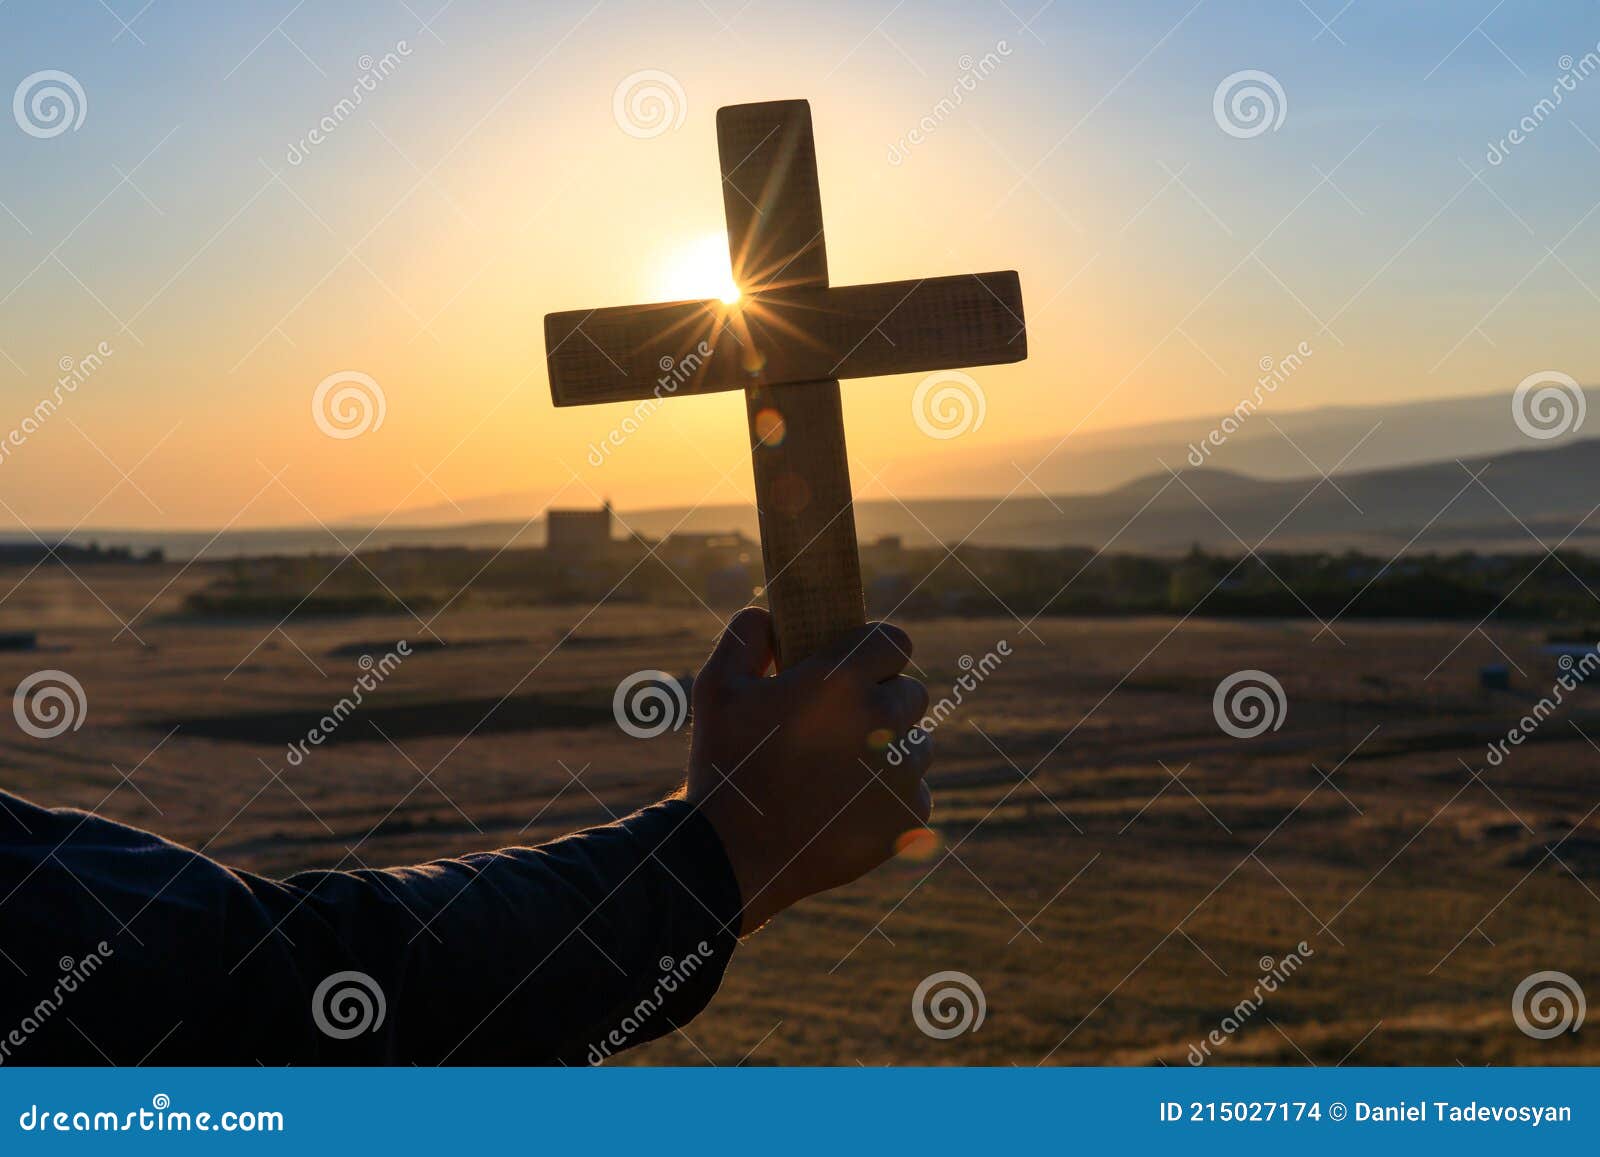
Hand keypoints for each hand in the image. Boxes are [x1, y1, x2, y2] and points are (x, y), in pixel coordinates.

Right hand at [685, 607, 932, 935]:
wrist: (734, 856)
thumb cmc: (724, 764)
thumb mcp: (716, 687)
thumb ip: (745, 637)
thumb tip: (770, 614)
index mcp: (841, 680)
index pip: (895, 641)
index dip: (877, 652)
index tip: (859, 668)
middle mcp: (883, 721)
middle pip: (911, 693)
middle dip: (883, 702)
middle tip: (842, 725)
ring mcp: (901, 772)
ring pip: (917, 745)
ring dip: (892, 749)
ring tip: (842, 769)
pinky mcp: (910, 816)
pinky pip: (915, 791)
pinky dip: (891, 796)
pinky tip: (849, 806)